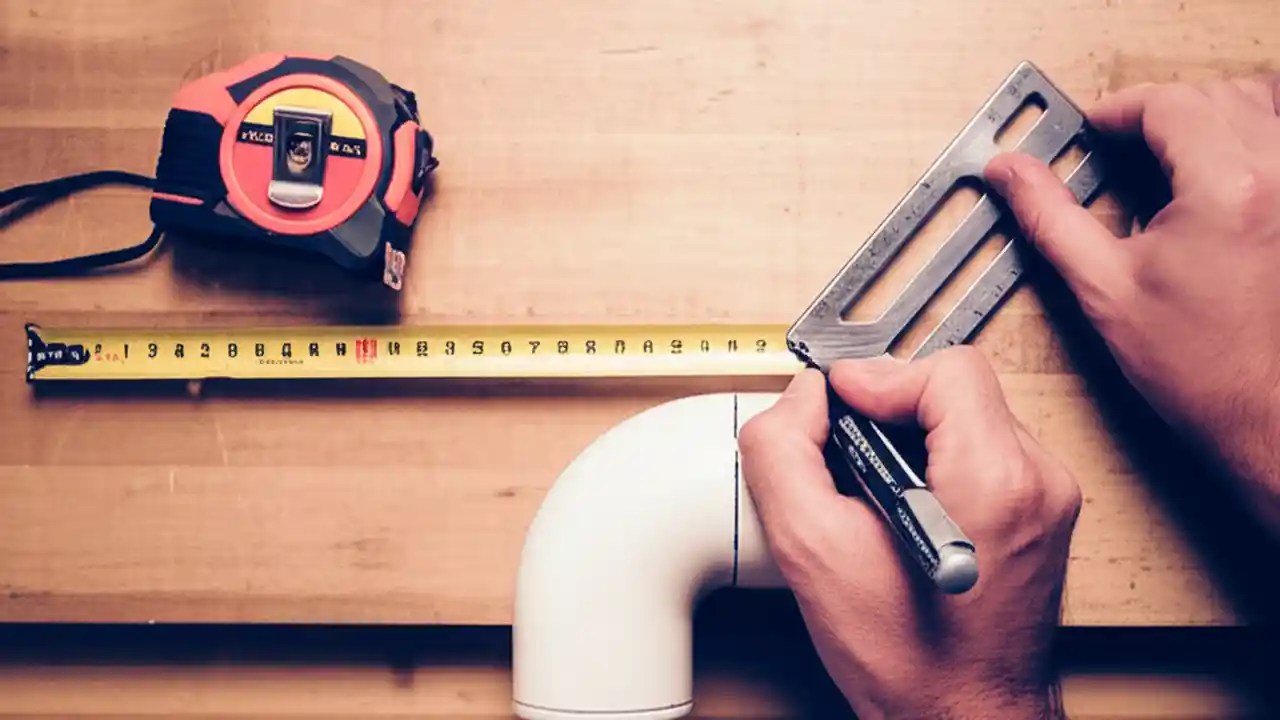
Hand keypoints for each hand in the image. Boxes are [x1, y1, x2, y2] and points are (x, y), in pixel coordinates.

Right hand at [739, 348, 1081, 719]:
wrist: (963, 717)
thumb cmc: (908, 659)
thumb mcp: (811, 551)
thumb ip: (784, 454)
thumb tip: (801, 400)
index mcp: (996, 481)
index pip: (948, 370)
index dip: (880, 379)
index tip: (840, 407)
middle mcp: (1037, 482)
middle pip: (954, 391)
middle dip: (888, 412)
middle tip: (847, 463)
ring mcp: (1046, 500)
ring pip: (965, 420)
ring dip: (908, 440)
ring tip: (872, 497)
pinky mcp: (1039, 516)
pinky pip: (981, 454)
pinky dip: (933, 466)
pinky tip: (901, 515)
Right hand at [985, 75, 1279, 529]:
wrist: (1268, 419)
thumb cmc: (1204, 371)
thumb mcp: (1106, 289)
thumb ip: (1051, 218)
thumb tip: (1011, 173)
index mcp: (1228, 187)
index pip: (1169, 106)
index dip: (1119, 112)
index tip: (1093, 130)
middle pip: (1218, 96)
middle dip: (1162, 114)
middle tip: (1121, 149)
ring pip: (1262, 108)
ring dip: (1212, 118)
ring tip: (1171, 160)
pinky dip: (1251, 140)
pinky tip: (1221, 178)